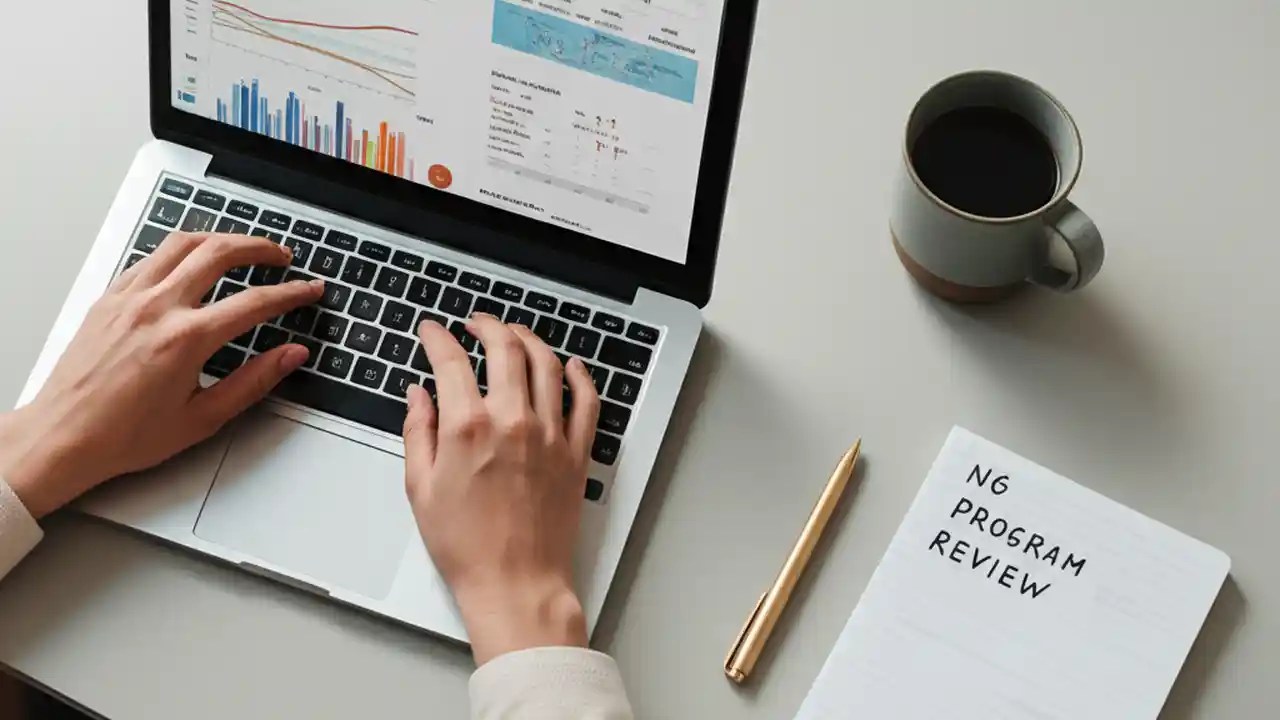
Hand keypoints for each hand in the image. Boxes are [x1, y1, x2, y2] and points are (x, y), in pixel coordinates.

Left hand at [0, 232, 323, 517]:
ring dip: (220, 238)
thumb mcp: (204, 418)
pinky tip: (192, 261)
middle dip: (260, 248)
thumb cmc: (124, 436)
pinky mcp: (109, 298)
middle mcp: (156, 309)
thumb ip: (254, 381)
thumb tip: (290, 356)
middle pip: (220, 252)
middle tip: (283, 257)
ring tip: (242, 247)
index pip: (254, 302)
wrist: (63, 437)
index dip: (291, 293)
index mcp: (185, 340)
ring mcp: (129, 298)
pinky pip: (151, 257)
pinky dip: (181, 250)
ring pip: (183, 243)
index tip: (309, 289)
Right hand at [403, 314, 600, 664]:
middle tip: (476, 322)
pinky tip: (570, 365)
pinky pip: (586, 402)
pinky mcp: (575, 453)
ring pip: (547, 364)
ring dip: (530, 339)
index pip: (451, 361)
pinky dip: (580, 376)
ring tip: (515, 334)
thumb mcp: (421, 489)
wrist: (515, 584)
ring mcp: (550, 435)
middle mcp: (513, 421)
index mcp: (469, 428)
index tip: (432, 331)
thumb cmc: (466, 547)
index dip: (438, 337)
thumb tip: (417, 394)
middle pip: (505, 348)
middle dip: (487, 325)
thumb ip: (418, 432)